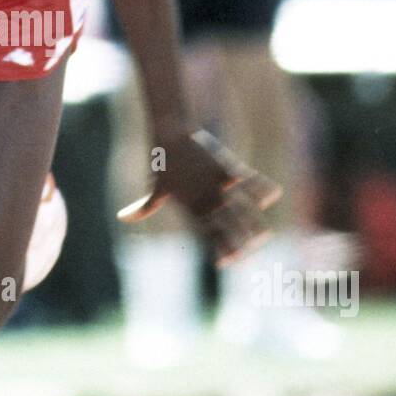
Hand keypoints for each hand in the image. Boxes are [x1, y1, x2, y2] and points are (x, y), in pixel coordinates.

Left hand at [117, 128, 281, 266]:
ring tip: (264, 237)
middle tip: (248, 255)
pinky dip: (260, 187)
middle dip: (238, 242)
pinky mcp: (227, 166)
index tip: (226, 263)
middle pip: (225, 226)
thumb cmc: (162, 160)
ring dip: (253, 223)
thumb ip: (144, 207)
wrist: (169, 131)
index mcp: (189, 206)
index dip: (217, 248)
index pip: (206, 234)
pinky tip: (272, 196)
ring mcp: (217, 183)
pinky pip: (249, 180)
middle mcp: (205, 198)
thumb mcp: (155, 187)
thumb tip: (123, 217)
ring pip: (240, 208)